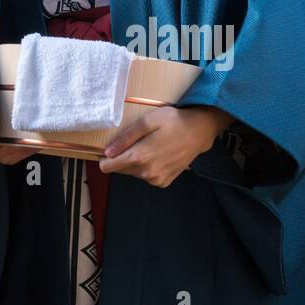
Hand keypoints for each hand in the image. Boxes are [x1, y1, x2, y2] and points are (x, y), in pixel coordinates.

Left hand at [98, 104, 229, 187]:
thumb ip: (126, 138)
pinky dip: (147, 166)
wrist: (199, 132)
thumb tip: (108, 152)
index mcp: (139, 157)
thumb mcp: (147, 122)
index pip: (108, 167)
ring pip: (133, 172)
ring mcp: (157, 179)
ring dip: (136, 161)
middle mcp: (147, 173)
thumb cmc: (172, 122)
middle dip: (122, 157)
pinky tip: (157, 154)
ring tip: (150, 145)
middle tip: (136, 141)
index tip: (111, 147)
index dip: (105, 157)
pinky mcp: (165, 182)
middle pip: (120, 169)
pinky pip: (146, 176)